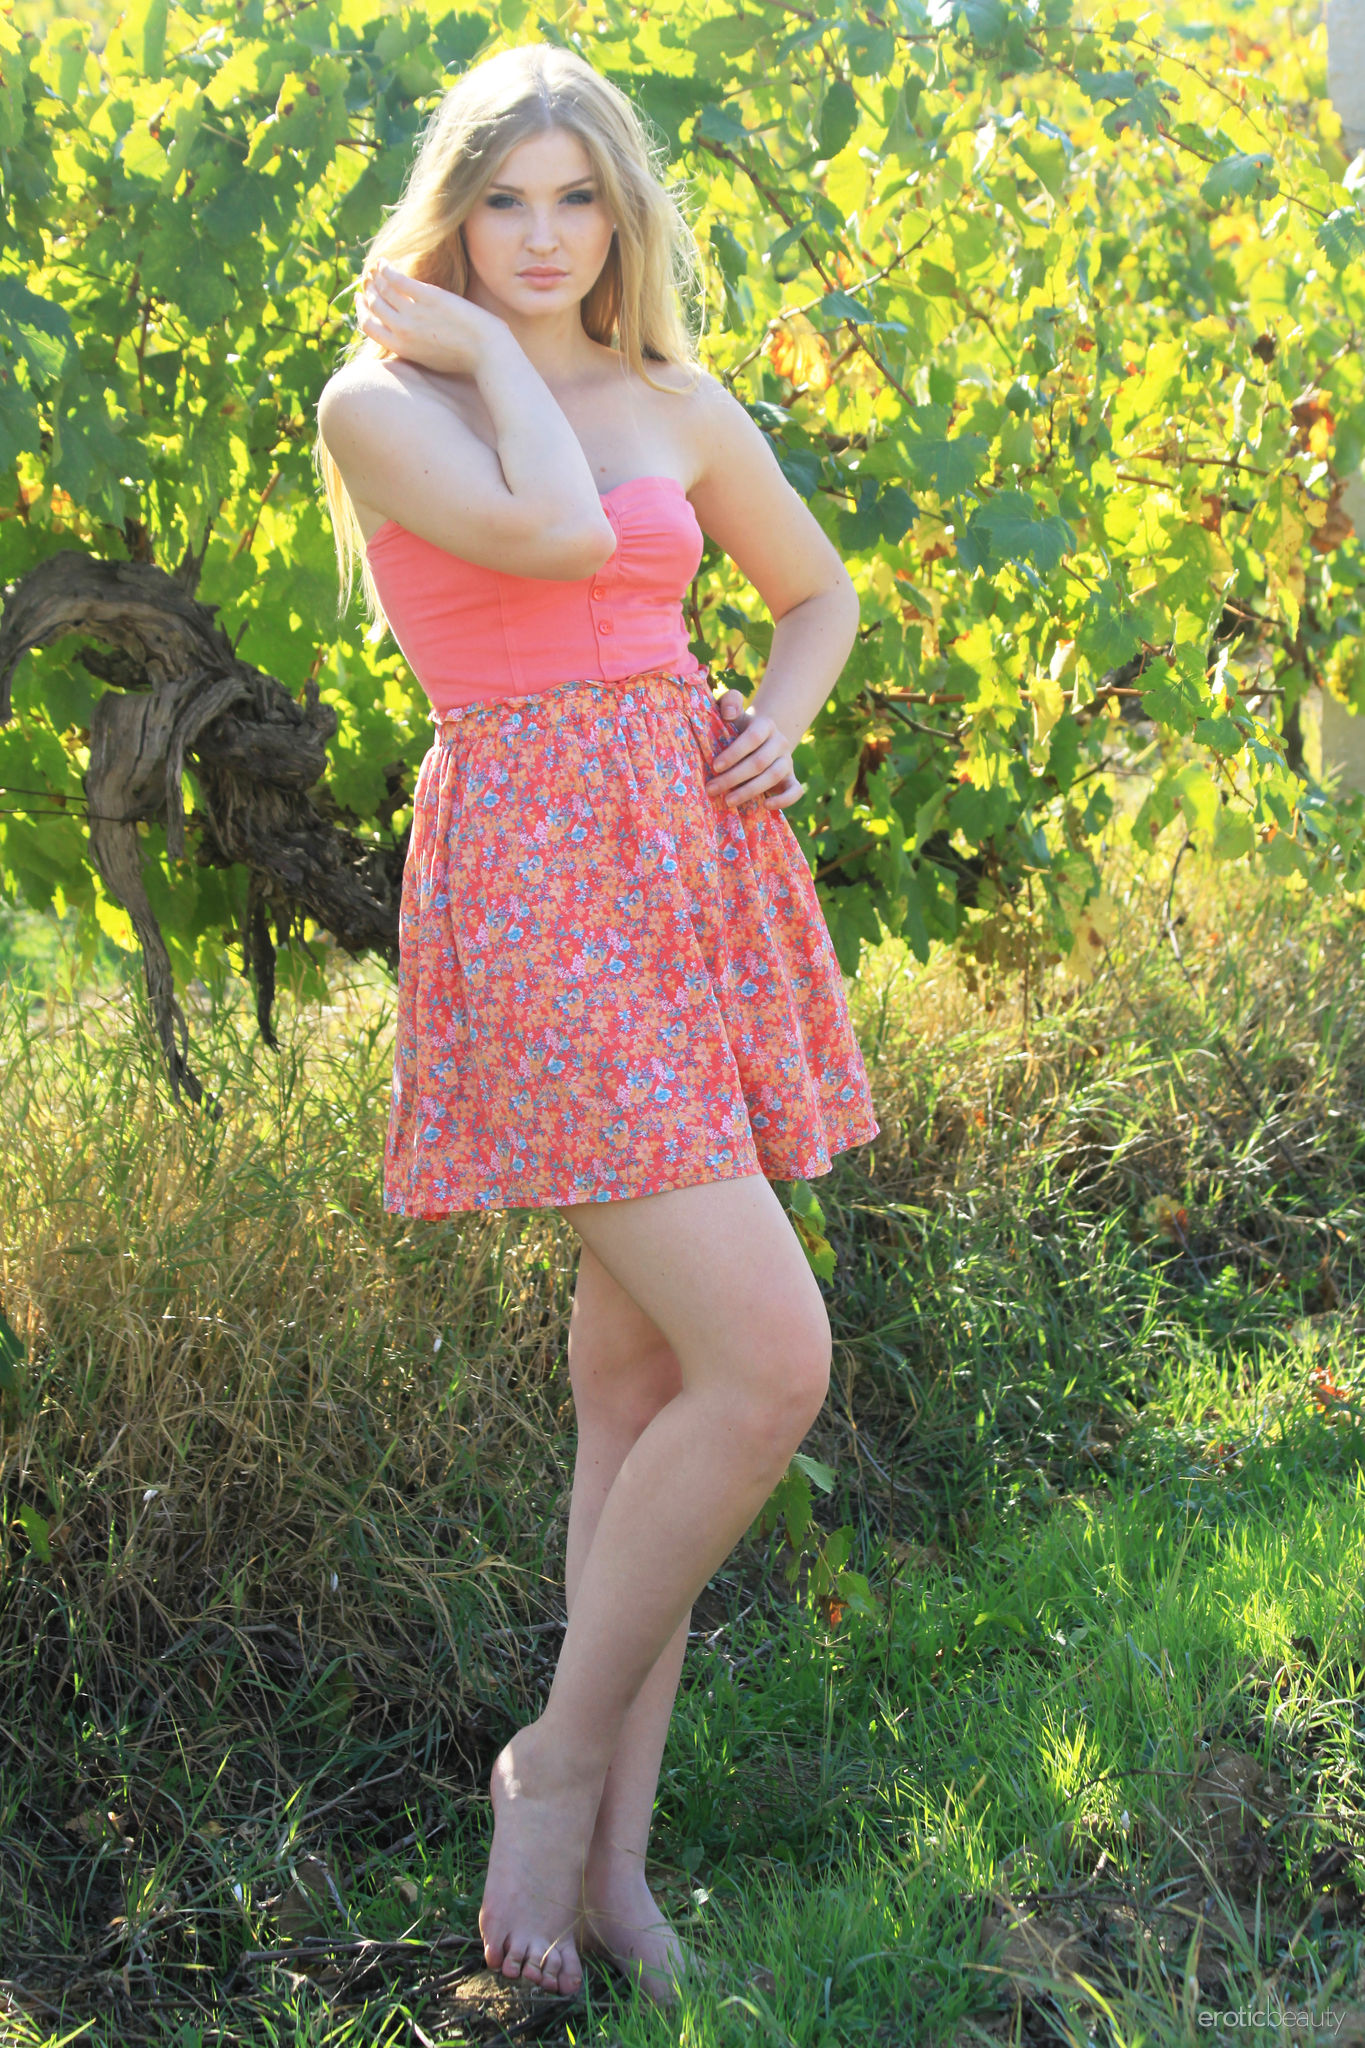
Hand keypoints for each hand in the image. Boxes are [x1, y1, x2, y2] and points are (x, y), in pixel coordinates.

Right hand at [355, 258, 507, 376]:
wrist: (487, 353)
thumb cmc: (465, 357)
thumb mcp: (431, 359)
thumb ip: (414, 347)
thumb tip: (407, 336)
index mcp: (402, 349)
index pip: (369, 327)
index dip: (361, 311)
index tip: (361, 300)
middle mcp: (403, 332)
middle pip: (374, 306)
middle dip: (367, 290)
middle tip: (368, 279)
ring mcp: (413, 314)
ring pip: (382, 290)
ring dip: (374, 276)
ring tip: (376, 267)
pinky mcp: (427, 297)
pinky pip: (397, 279)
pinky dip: (387, 269)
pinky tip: (385, 262)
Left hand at [705, 689, 805, 812]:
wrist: (758, 743)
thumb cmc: (737, 728)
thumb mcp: (731, 712)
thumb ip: (729, 702)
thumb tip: (729, 713)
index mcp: (765, 725)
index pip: (753, 737)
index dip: (734, 753)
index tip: (715, 766)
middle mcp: (780, 742)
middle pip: (760, 761)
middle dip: (734, 777)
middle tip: (712, 789)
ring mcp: (787, 761)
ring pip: (773, 777)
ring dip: (749, 791)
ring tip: (728, 801)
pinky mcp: (791, 779)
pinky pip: (795, 791)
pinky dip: (783, 800)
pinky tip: (765, 805)